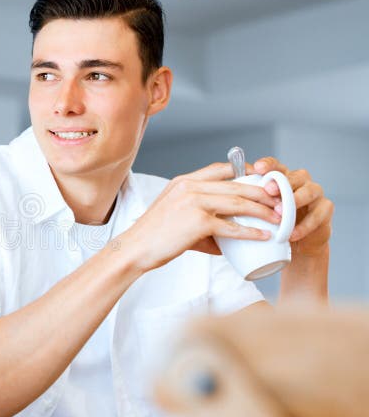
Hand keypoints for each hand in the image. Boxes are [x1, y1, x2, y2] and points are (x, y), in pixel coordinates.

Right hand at [121, 163, 280, 272]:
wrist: (136, 248)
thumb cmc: (154, 236)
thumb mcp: (175, 214)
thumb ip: (202, 219)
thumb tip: (228, 238)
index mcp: (184, 181)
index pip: (221, 169)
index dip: (245, 172)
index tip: (262, 181)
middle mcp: (190, 187)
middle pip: (237, 185)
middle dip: (263, 193)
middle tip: (280, 202)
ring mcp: (194, 202)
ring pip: (239, 203)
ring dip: (263, 211)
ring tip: (279, 218)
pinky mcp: (198, 222)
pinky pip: (232, 226)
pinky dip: (251, 232)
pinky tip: (264, 236)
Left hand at [250, 158, 332, 256]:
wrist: (296, 243)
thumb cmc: (272, 223)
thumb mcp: (257, 212)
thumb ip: (245, 202)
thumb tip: (219, 200)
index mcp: (282, 177)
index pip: (275, 166)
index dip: (268, 165)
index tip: (257, 168)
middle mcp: (300, 181)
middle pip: (293, 176)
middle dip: (281, 183)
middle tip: (268, 190)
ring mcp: (315, 193)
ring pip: (309, 192)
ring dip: (294, 202)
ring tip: (280, 214)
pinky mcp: (326, 209)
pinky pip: (318, 215)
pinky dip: (304, 226)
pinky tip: (292, 234)